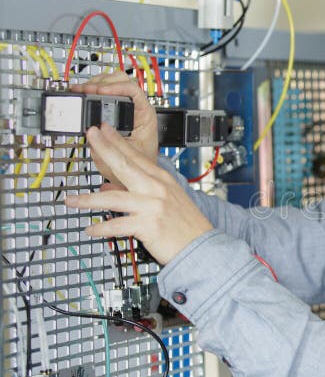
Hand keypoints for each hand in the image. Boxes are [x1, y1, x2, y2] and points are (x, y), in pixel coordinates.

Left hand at [65, 123, 211, 264]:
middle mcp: (156, 189)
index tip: (103, 130)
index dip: (117, 141)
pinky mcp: (147, 226)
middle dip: (104, 149)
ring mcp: (151, 207)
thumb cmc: (186, 225)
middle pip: (124, 165)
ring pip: (113, 198)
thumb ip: (137, 191)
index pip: (136, 156)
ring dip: (88, 200)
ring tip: (71, 200)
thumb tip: (108, 186)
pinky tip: (91, 229)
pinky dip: (102, 228)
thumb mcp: (166, 202)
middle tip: (90, 137)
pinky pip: (117, 225)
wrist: (202, 246)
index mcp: (162, 180)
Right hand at [70, 71, 157, 184]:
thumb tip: (93, 130)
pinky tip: (83, 93)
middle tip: (84, 89)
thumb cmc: (137, 162)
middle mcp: (138, 107)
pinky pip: (106, 91)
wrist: (137, 170)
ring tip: (81, 90)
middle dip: (101, 82)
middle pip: (122, 80)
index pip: (133, 90)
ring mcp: (127, 106)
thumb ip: (109, 145)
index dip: (114, 87)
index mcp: (145, 115)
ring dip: (95, 84)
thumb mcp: (123, 157)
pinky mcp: (117, 108)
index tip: (98, 91)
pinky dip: (93, 90)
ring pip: (112, 82)